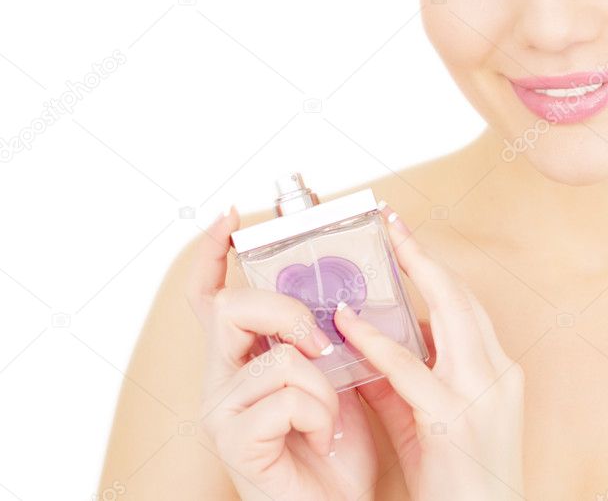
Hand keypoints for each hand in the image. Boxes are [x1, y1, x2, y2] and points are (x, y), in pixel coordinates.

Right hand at [185, 206, 379, 499]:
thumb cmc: (334, 443)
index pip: (212, 294)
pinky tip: (324, 437)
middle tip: (323, 343)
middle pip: (231, 306)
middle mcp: (220, 377)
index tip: (231, 216)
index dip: (213, 252)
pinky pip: (288, 398)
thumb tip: (343, 289)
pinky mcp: (235, 440)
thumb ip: (324, 333)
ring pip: (276, 356)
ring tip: (331, 412)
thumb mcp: (334, 374)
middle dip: (288, 311)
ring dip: (323, 382)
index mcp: (242, 356)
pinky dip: (322, 414)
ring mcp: (222, 410)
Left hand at [334, 203, 524, 500]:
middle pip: (463, 297)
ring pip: (452, 315)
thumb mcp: (425, 420)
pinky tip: (349, 323)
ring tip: (384, 247)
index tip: (407, 236)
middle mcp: (496, 374)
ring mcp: (480, 395)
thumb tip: (363, 340)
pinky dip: (377, 341)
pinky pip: (410, 370)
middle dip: (426, 255)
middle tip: (393, 223)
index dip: (436, 267)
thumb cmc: (455, 481)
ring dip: (416, 275)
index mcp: (495, 371)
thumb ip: (398, 378)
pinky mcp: (452, 421)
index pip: (467, 305)